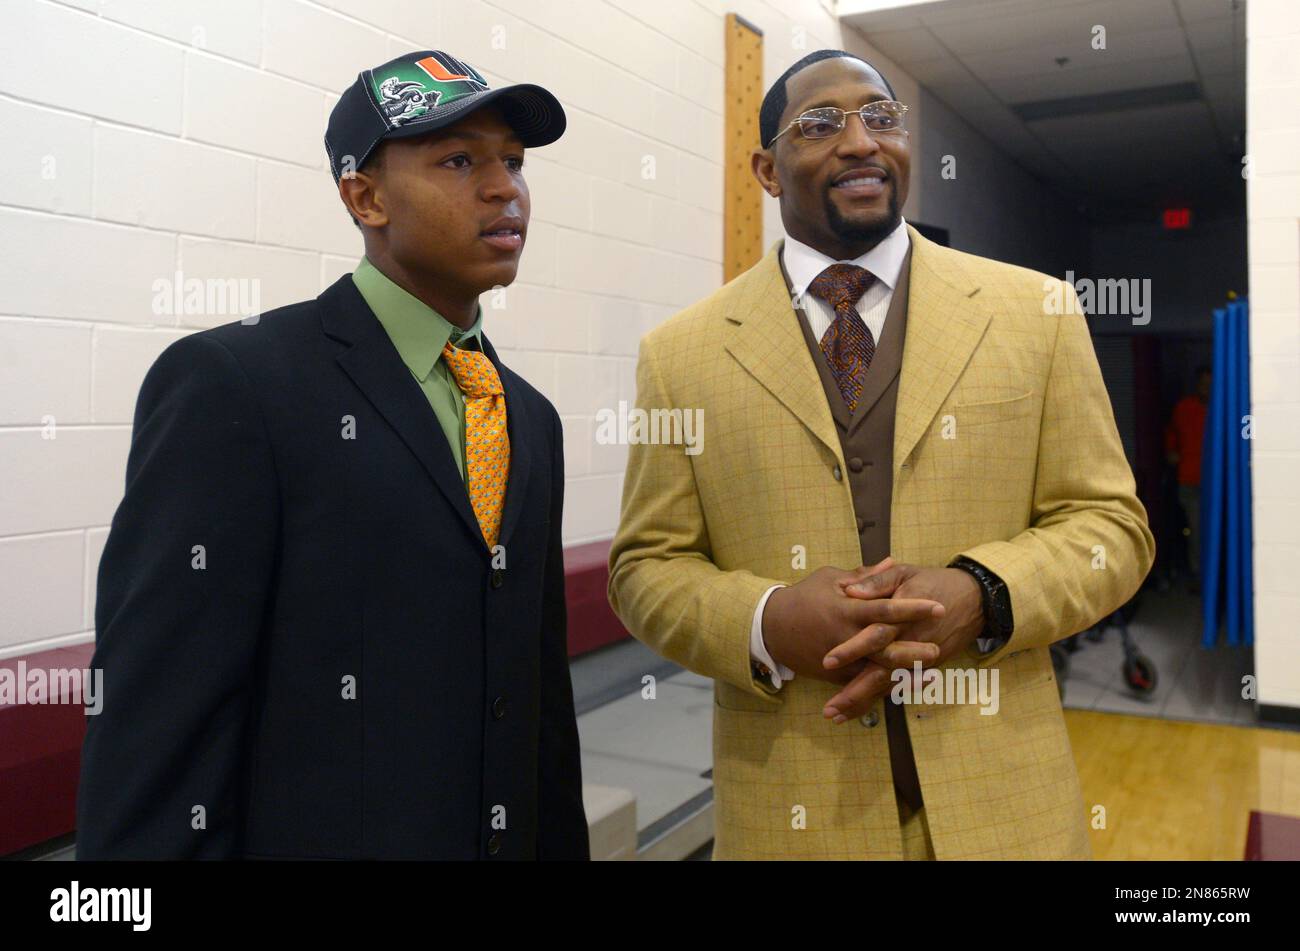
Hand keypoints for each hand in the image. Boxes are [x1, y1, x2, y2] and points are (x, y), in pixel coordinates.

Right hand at [761, 559, 944, 685]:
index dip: (913, 608)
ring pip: (877, 673)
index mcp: (846, 609)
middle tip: (938, 648)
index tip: (937, 606)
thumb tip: (892, 562)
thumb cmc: (803, 597)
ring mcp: (840, 661)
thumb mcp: (830, 578)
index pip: (886, 608)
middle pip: (886, 648)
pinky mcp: (836, 677)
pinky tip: (906, 687)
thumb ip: (865, 576)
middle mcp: (845, 637)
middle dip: (913, 651)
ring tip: (931, 673)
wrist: (771, 629)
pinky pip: (864, 685)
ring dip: (906, 675)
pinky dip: (885, 688)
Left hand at [819, 564, 984, 721]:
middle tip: (829, 708)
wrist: (974, 600)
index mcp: (903, 617)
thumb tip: (849, 590)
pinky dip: (878, 698)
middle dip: (855, 692)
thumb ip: (876, 581)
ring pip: (889, 686)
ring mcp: (919, 660)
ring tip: (835, 715)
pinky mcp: (923, 668)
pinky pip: (898, 686)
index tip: (827, 662)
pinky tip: (856, 711)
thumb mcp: (904, 573)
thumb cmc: (932, 582)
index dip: (852, 649)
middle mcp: (911, 643)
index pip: (875, 636)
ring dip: (863, 702)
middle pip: (881, 672)